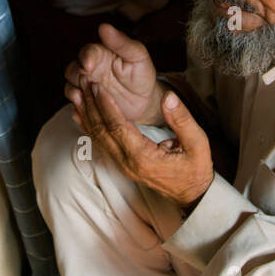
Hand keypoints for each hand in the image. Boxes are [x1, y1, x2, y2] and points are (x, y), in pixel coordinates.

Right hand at [65, 23, 164, 124]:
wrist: (145, 101)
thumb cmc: (142, 74)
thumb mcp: (138, 57)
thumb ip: (122, 42)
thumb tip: (104, 26)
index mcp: (101, 54)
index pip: (87, 52)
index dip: (85, 58)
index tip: (89, 65)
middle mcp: (90, 69)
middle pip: (72, 69)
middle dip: (75, 75)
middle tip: (86, 82)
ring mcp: (87, 86)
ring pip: (70, 87)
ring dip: (73, 92)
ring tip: (82, 97)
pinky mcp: (87, 103)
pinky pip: (75, 106)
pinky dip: (76, 107)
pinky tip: (84, 110)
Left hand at [70, 84, 214, 207]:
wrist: (192, 194)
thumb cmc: (196, 168)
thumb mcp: (198, 143)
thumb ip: (182, 119)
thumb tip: (168, 97)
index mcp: (143, 157)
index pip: (117, 127)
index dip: (105, 105)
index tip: (97, 85)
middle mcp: (128, 163)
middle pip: (101, 131)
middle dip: (90, 104)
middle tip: (82, 81)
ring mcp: (122, 165)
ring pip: (97, 137)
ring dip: (86, 114)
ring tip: (76, 92)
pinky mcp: (122, 164)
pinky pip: (100, 143)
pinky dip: (88, 126)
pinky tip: (80, 113)